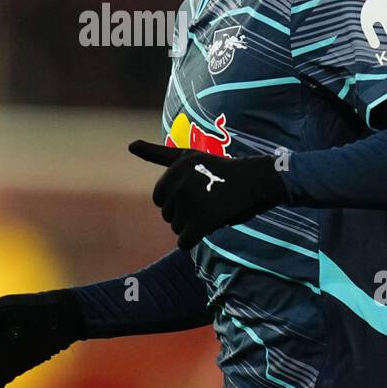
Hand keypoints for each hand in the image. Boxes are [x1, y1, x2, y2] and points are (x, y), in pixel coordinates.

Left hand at [128, 140, 290, 249]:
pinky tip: (208, 227)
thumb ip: (157, 153)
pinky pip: (184, 242)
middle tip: (209, 200)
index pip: (159, 199)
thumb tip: (130, 145)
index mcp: (174, 169)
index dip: (177, 201)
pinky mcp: (202, 221)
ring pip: (177, 229)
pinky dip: (193, 240)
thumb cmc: (219, 170)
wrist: (256, 181)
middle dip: (185, 214)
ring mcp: (191, 203)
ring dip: (193, 225)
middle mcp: (179, 184)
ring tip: (213, 209)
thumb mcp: (187, 157)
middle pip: (167, 215)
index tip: (196, 191)